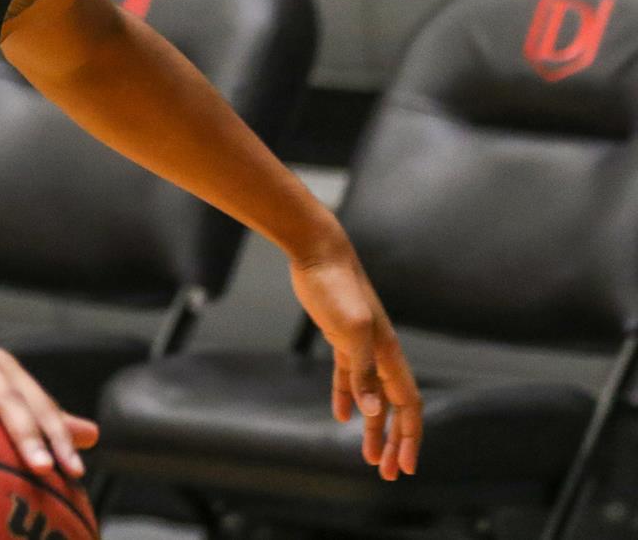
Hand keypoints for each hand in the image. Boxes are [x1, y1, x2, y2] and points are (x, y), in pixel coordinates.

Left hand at [290, 249, 422, 479]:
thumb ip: (362, 371)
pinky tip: (341, 416)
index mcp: (389, 355)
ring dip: (373, 427)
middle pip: (394, 407)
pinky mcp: (340, 338)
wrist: (319, 254)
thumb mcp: (349, 330)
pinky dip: (347, 398)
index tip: (406, 467)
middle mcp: (381, 353)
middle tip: (389, 474)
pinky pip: (348, 377)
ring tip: (370, 457)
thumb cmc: (336, 287)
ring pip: (372, 397)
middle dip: (395, 442)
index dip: (409, 438)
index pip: (407, 405)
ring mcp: (361, 346)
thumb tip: (372, 410)